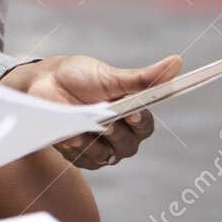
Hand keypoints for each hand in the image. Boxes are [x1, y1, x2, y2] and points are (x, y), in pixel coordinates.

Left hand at [1, 53, 182, 168]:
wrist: (44, 84)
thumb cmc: (82, 76)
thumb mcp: (110, 76)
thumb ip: (142, 77)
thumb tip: (177, 61)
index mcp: (133, 114)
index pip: (146, 125)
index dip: (141, 121)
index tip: (133, 112)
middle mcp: (120, 135)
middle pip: (127, 145)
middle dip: (114, 132)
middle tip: (101, 120)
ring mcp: (100, 148)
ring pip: (105, 156)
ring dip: (91, 141)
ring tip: (77, 127)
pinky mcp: (80, 157)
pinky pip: (82, 159)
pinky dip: (74, 147)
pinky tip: (65, 133)